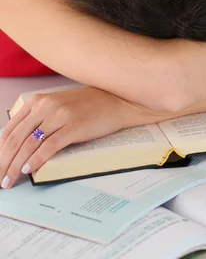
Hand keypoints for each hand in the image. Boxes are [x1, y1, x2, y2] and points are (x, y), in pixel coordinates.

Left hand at [0, 87, 150, 188]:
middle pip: (16, 139)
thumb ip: (39, 120)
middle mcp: (46, 106)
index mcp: (38, 101)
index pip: (10, 130)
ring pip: (29, 145)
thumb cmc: (90, 107)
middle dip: (4, 162)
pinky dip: (35, 160)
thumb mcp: (58, 107)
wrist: (118, 102)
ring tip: (10, 180)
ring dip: (15, 166)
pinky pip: (48, 146)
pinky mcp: (74, 127)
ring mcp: (60, 116)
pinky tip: (28, 170)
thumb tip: (20, 145)